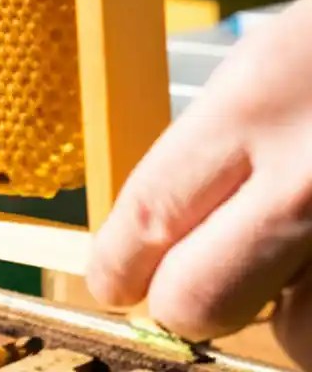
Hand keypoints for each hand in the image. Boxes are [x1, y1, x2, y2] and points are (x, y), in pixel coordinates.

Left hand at [87, 0, 311, 366]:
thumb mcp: (276, 68)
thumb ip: (215, 151)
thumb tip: (154, 239)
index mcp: (257, 105)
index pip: (145, 217)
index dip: (117, 263)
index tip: (113, 279)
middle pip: (200, 300)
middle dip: (192, 299)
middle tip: (202, 281)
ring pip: (296, 337)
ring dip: (293, 312)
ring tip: (311, 249)